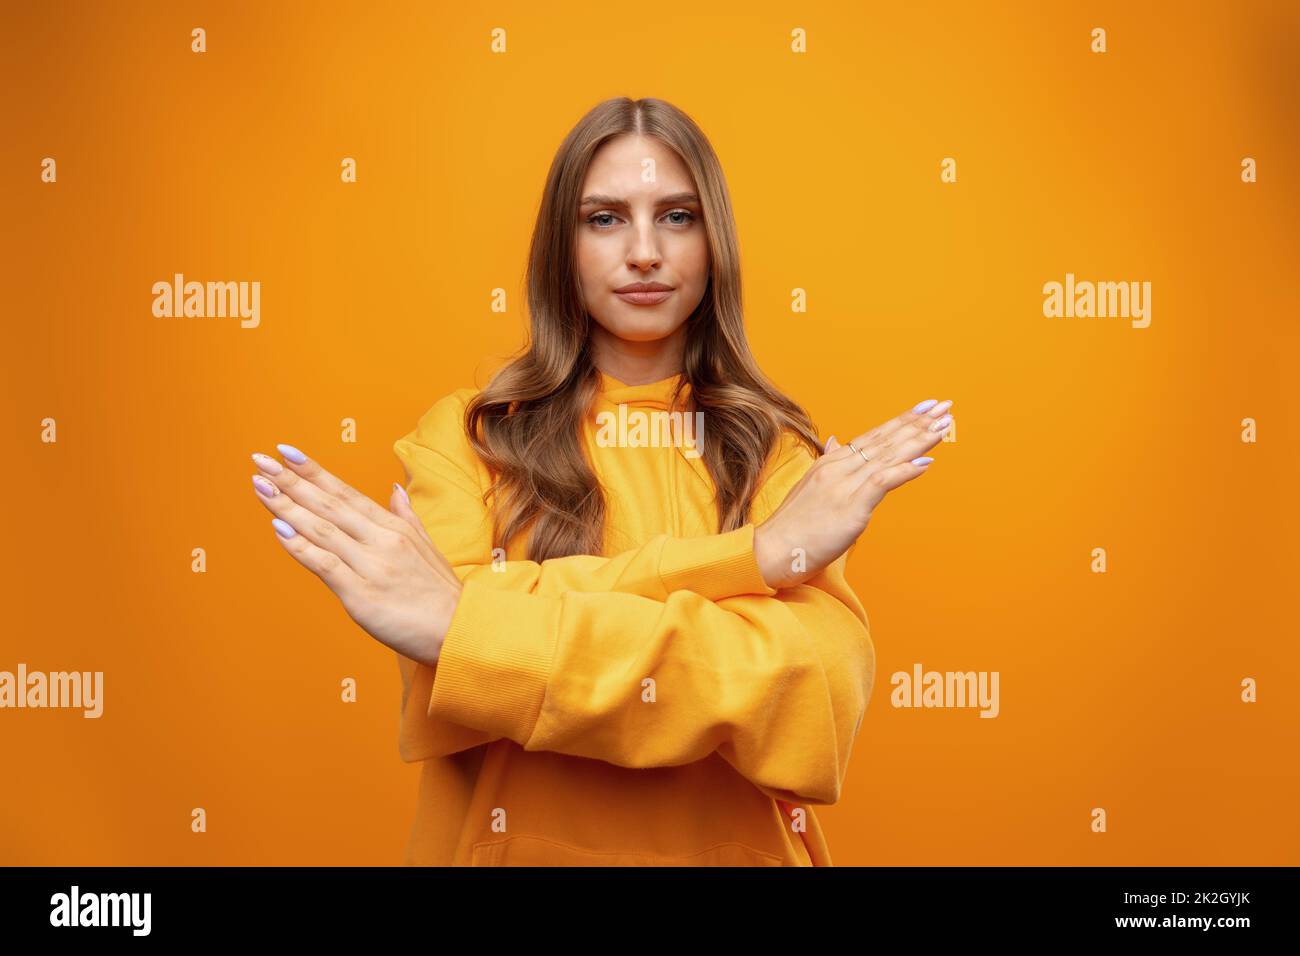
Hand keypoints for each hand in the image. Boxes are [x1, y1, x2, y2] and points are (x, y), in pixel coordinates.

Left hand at [247, 445, 462, 665]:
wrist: (460, 630)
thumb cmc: (441, 594)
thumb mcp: (427, 546)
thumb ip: (406, 517)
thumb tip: (394, 490)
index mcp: (394, 527)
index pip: (346, 492)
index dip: (314, 471)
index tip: (286, 452)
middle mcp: (382, 540)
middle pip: (329, 504)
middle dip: (291, 481)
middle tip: (261, 460)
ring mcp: (371, 566)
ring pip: (322, 529)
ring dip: (287, 507)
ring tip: (261, 486)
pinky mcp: (362, 595)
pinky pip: (325, 565)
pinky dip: (300, 546)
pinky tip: (279, 529)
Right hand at [754, 399, 952, 588]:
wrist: (773, 550)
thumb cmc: (792, 526)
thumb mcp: (810, 487)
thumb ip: (828, 464)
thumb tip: (835, 443)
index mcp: (831, 463)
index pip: (873, 436)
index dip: (901, 421)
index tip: (926, 407)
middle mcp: (839, 467)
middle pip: (885, 440)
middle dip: (918, 423)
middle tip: (945, 406)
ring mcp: (845, 485)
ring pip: (888, 455)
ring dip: (920, 440)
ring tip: (944, 426)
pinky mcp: (850, 507)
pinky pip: (882, 482)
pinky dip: (905, 470)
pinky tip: (926, 462)